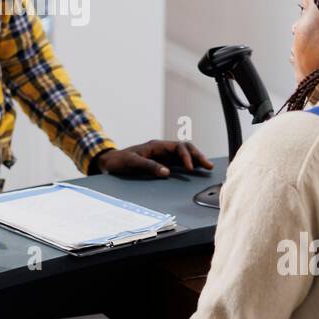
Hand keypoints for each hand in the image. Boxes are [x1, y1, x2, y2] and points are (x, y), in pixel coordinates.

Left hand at [92, 140, 213, 177]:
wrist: (109, 162)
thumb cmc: (119, 161)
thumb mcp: (132, 163)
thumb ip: (149, 166)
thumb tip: (167, 173)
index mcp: (156, 146)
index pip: (178, 147)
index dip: (186, 157)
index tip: (190, 169)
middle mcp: (161, 149)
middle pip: (184, 148)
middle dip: (197, 156)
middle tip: (208, 166)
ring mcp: (162, 156)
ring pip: (183, 155)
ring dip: (195, 160)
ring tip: (207, 167)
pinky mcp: (160, 163)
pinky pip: (178, 162)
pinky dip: (188, 165)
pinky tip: (195, 171)